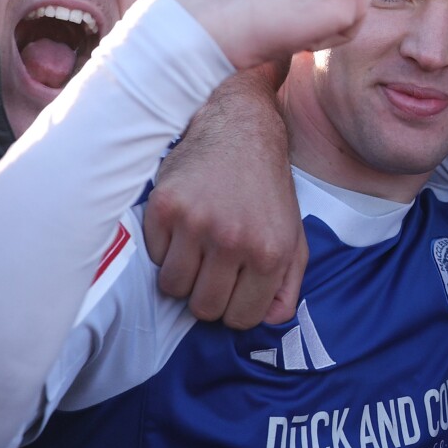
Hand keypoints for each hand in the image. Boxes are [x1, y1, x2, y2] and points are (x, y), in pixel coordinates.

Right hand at [144, 65, 306, 327]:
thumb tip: (267, 320)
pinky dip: (164, 247)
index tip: (234, 287)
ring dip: (183, 274)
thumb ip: (288, 285)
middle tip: (213, 267)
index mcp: (270, 252)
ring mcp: (196, 223)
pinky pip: (153, 256)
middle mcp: (233, 240)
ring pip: (172, 287)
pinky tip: (184, 223)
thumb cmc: (268, 188)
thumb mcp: (294, 235)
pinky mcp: (164, 206)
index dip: (235, 308)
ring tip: (197, 247)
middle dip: (207, 295)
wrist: (241, 127)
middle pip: (203, 309)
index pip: (241, 319)